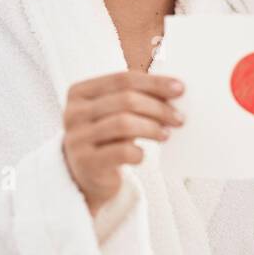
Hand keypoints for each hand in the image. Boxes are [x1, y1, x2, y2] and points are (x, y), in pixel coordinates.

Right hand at [62, 71, 185, 215]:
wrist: (86, 175)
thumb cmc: (107, 137)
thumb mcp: (114, 113)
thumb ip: (135, 97)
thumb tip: (175, 90)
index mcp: (79, 92)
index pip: (122, 79)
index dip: (154, 82)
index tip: (180, 89)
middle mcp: (73, 113)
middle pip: (126, 100)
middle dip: (158, 108)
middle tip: (179, 118)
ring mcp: (76, 138)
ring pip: (124, 124)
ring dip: (152, 128)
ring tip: (166, 134)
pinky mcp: (86, 163)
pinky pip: (122, 152)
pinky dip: (139, 152)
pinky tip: (143, 155)